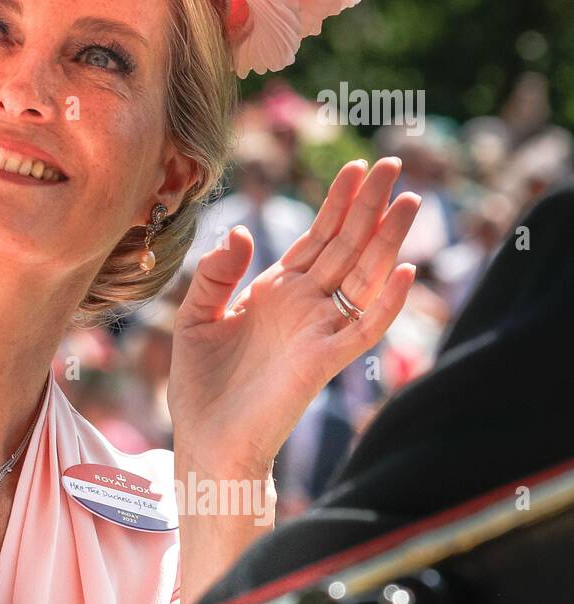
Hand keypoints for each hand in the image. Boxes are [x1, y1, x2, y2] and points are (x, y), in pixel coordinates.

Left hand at [168, 157, 420, 477]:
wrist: (206, 440)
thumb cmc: (200, 385)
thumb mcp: (195, 317)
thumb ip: (214, 274)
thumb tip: (241, 232)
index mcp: (275, 292)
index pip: (315, 239)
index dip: (336, 204)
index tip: (355, 167)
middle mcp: (303, 306)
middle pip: (346, 247)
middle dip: (369, 206)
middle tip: (395, 163)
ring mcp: (317, 331)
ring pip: (363, 277)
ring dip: (387, 241)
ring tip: (408, 201)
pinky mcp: (323, 361)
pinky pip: (363, 327)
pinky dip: (386, 302)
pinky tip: (402, 271)